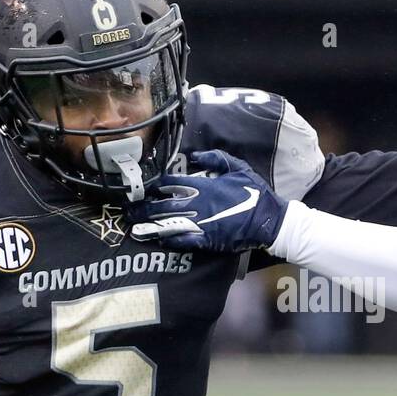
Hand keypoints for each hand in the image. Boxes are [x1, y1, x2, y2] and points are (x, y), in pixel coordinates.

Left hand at [127, 150, 287, 251]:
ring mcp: (201, 223)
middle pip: (162, 204)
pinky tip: (159, 240)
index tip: (141, 187)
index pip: (170, 183)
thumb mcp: (238, 167)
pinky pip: (184, 240)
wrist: (269, 220)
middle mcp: (198, 203)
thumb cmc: (255, 193)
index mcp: (203, 185)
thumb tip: (194, 155)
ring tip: (133, 226)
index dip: (153, 185)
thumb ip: (215, 158)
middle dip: (143, 207)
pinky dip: (170, 240)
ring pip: (168, 223)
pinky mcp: (208, 240)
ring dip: (149, 225)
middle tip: (127, 210)